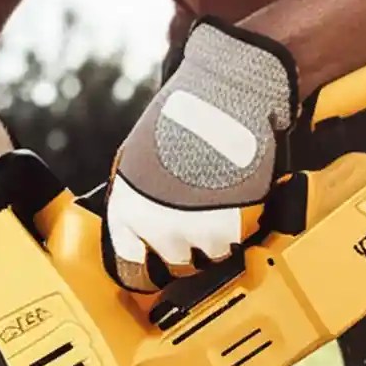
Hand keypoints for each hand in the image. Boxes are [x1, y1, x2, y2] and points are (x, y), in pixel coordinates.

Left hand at [103, 18, 299, 292]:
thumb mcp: (136, 161)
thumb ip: (137, 201)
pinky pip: (237, 244)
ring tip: (217, 207)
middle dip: (185, 250)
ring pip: (210, 258)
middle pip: (175, 266)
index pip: (131, 268)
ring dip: (215, 239)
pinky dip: (239, 228)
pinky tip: (235, 199)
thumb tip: (140, 229)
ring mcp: (198, 231)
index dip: (146, 267)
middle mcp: (158, 230)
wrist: (224, 97)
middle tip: (195, 225)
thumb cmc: (179, 119)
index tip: (156, 266)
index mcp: (127, 213)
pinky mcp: (235, 227)